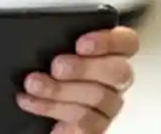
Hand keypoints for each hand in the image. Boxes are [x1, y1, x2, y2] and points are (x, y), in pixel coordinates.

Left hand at [17, 26, 139, 133]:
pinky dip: (52, 109)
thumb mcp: (51, 50)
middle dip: (83, 68)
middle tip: (56, 66)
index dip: (110, 41)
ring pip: (99, 97)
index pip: (128, 43)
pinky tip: (32, 102)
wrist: (34, 116)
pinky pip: (85, 123)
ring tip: (34, 84)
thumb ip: (60, 40)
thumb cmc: (45, 72)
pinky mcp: (94, 128)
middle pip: (118, 72)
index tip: (81, 44)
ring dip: (60, 90)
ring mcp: (107, 107)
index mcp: (110, 54)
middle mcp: (114, 81)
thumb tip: (45, 35)